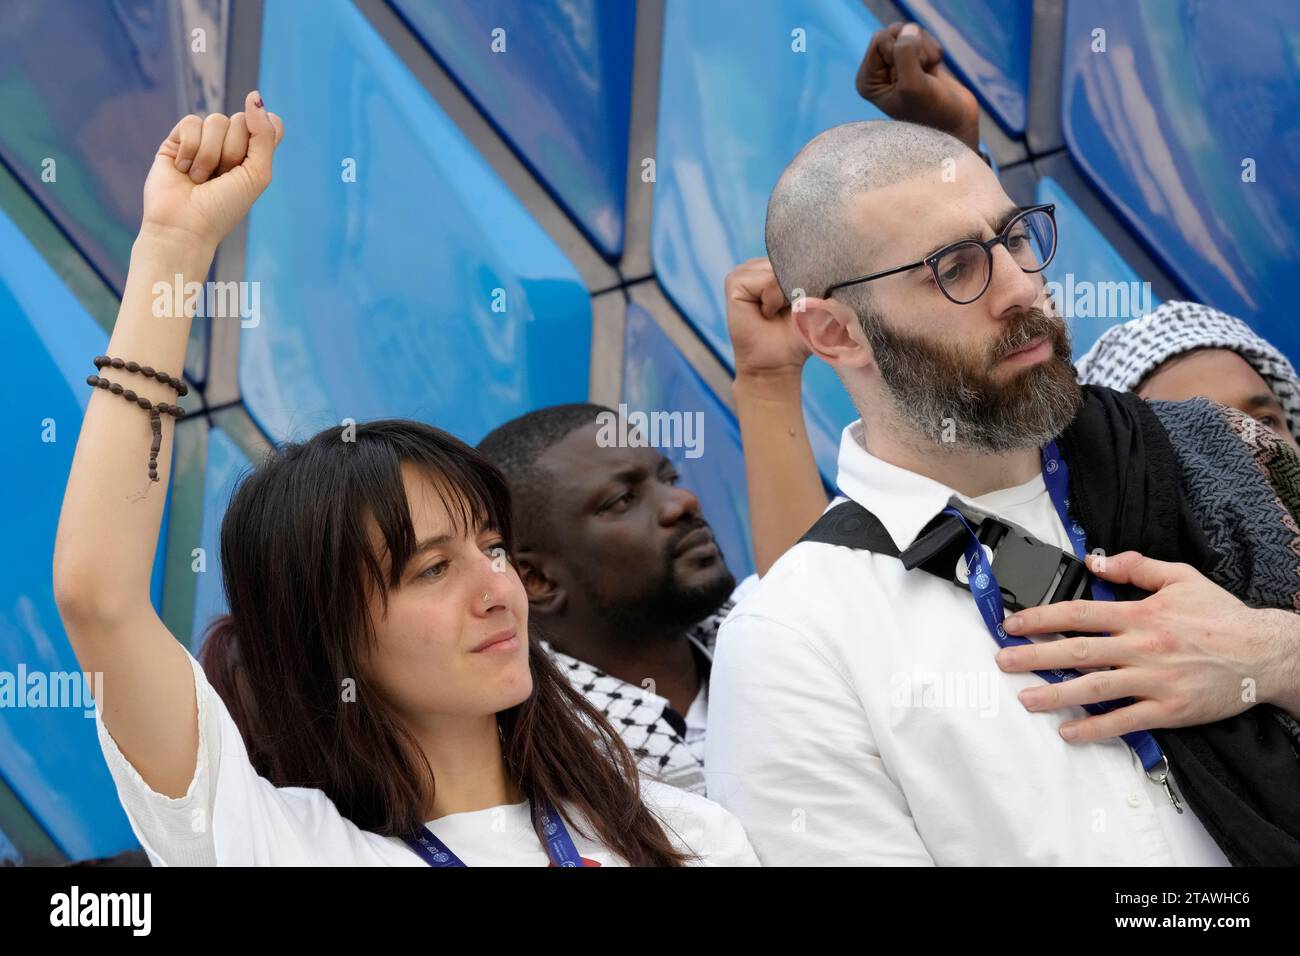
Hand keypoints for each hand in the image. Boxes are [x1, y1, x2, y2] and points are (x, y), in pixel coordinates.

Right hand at [141, 90, 283, 253]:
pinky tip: (183, 169)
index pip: (267, 123)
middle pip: (241, 120)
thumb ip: (264, 135)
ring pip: (216, 121)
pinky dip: (190, 149)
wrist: (184, 225)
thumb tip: (254, 96)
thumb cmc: (224, 207)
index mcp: (253, 156)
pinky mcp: (177, 140)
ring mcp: (203, 141)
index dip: (261, 133)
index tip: (251, 155)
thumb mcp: (257, 174)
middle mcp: (230, 146)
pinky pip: (191, 122)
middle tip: (222, 177)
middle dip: (233, 152)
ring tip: (201, 178)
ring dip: (210, 155)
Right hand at [725, 257, 810, 379]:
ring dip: (783, 294)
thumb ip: (814, 279)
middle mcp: (760, 265)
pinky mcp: (734, 281)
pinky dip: (771, 300)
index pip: (798, 255)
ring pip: (777, 270)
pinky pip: (765, 281)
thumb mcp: (814, 302)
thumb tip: (816, 263)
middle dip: (795, 285)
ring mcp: (745, 271)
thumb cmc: (797, 335)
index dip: (807, 275)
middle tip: (789, 310)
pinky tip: (766, 314)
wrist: (778, 362)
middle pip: (788, 260)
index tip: (805, 301)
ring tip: (775, 313)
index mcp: (778, 266)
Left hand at [856, 22, 979, 151]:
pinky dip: (934, 53)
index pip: (880, 39)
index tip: (909, 78)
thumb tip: (908, 28)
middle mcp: (878, 72)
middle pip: (895, 32)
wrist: (955, 126)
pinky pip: (923, 38)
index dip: (900, 52)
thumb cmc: (932, 113)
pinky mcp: (915, 62)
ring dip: (927, 51)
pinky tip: (934, 73)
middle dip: (915, 48)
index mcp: (867, 81)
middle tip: (922, 74)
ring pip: (911, 32)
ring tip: (929, 76)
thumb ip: (905, 53)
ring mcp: (897, 66)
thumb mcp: (913, 85)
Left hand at [995, 551, 1299, 740]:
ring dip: (1056, 696)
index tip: (1012, 624)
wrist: (1266, 652)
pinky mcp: (1170, 710)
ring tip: (1025, 699)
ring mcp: (1155, 681)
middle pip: (1078, 652)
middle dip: (1035, 657)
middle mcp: (1142, 647)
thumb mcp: (1180, 577)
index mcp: (1141, 614)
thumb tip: (1095, 561)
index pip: (1079, 614)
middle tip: (1003, 661)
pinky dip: (1096, 729)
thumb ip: (1135, 567)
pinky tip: (1070, 732)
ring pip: (1096, 689)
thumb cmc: (1221, 616)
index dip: (1041, 618)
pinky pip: (1126, 721)